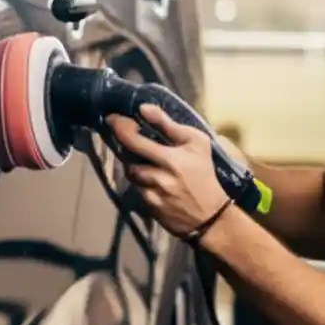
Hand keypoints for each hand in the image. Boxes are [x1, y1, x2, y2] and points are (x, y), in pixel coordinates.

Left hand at [107, 104, 231, 236]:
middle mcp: (157, 178)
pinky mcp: (149, 208)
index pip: (133, 141)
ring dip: (135, 165)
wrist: (211, 215)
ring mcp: (151, 195)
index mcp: (170, 159)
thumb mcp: (197, 143)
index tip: (113, 119)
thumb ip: (168, 125)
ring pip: (131, 174)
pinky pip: (137, 189)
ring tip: (149, 161)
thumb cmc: (204, 174)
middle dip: (126, 146)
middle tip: (131, 139)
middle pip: (127, 158)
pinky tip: (154, 180)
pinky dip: (142, 182)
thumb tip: (143, 108)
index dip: (119, 128)